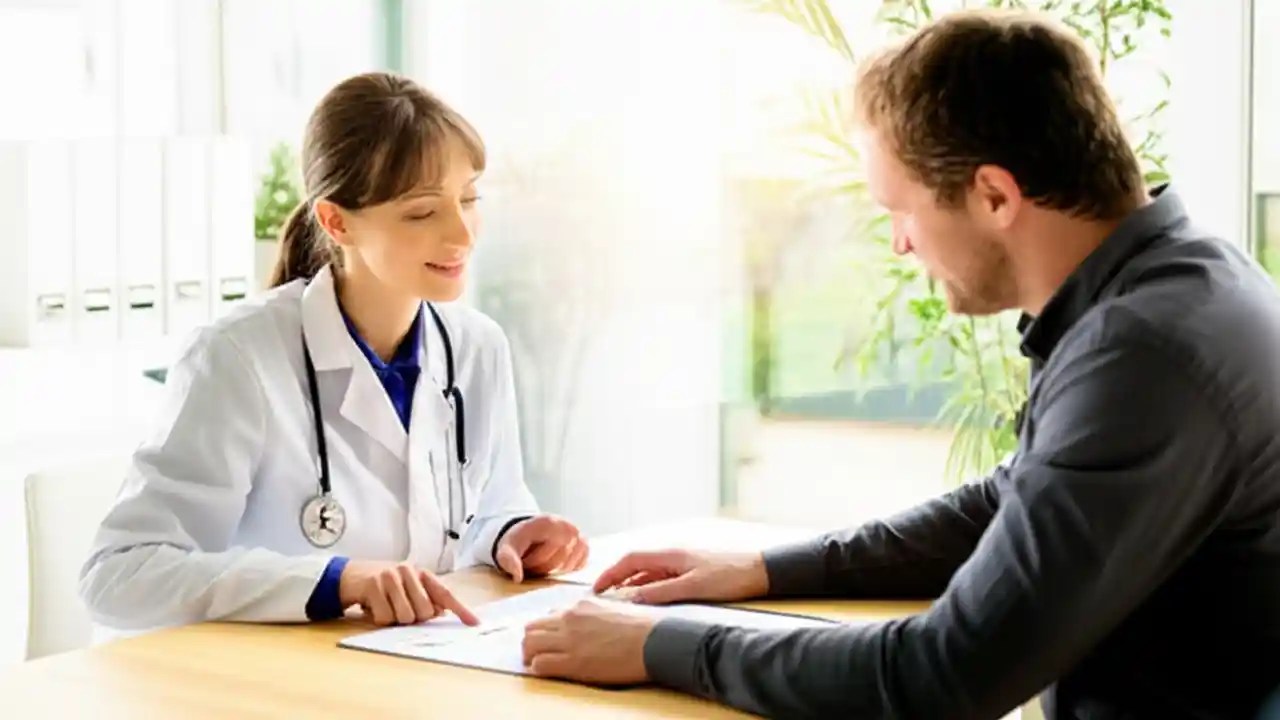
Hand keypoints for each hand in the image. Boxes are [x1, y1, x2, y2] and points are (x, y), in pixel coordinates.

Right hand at [338, 560, 479, 626]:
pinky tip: (374, 606)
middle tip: (400, 609)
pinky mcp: (373, 585)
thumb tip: (441, 613)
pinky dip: (380, 618)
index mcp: (420, 573)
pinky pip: (386, 617)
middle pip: (425, 611)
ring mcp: (390, 577)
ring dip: (395, 619)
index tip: (475, 623)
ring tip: (386, 606)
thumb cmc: (382, 585)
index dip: (461, 609)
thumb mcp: (406, 587)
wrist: (349, 575)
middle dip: (414, 618)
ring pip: (406, 616)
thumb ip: (425, 598)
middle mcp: (408, 571)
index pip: (445, 593)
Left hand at [495, 514, 588, 582]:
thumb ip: (509, 560)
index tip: (526, 560)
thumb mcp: (507, 548)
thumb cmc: (519, 542)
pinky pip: (581, 562)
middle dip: (544, 566)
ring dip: (556, 569)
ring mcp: (577, 535)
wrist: (527, 536)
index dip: (539, 559)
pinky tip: (557, 565)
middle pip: (560, 558)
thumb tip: (517, 577)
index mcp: (548, 522)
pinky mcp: (583, 546)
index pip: (550, 547)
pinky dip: (569, 568)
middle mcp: (567, 526)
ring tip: (543, 562)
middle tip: (531, 562)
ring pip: (571, 563)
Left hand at [522, 598, 655, 684]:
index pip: (549, 614)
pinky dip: (539, 669)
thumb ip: (595, 613)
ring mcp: (569, 639)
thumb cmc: (642, 626)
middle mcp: (569, 618)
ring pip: (529, 644)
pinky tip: (548, 671)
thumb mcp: (614, 608)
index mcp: (580, 605)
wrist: (654, 640)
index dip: (548, 628)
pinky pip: (540, 664)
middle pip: (531, 627)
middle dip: (532, 640)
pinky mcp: (572, 662)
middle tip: (538, 652)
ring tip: (538, 662)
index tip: (553, 638)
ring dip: (531, 654)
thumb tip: (590, 621)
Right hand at [592, 549, 768, 604]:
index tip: (596, 589)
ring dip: (633, 584)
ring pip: (649, 571)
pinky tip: (648, 598)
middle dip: (617, 579)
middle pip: (636, 564)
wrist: (761, 569)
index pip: (630, 559)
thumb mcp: (693, 588)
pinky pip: (662, 576)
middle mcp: (673, 553)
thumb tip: (632, 600)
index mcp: (670, 554)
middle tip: (603, 597)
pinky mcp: (692, 568)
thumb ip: (661, 593)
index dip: (611, 573)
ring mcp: (682, 560)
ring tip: (620, 602)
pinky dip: (649, 586)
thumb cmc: (730, 576)